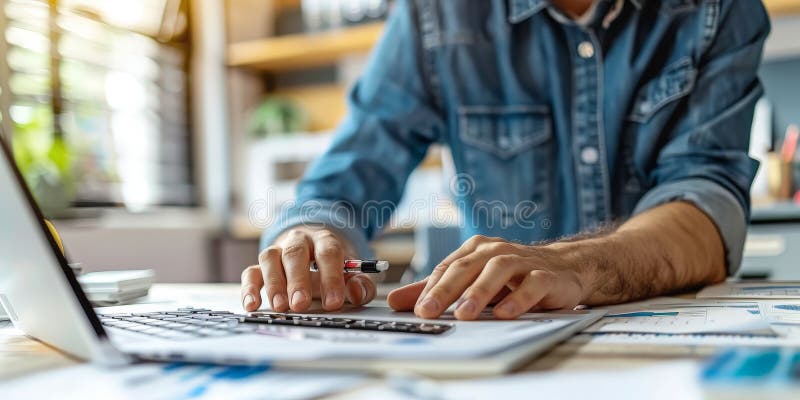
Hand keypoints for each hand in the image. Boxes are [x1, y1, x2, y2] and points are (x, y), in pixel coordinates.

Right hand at [240, 227, 376, 311]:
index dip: (331, 277)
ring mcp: (278, 251)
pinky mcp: (261, 265)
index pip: (328, 253)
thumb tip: (357, 292)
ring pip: (270, 258)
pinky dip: (249, 288)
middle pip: (295, 253)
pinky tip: (252, 305)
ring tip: (280, 307)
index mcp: (325, 240)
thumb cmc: (335, 265)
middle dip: (298, 280)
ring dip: (274, 283)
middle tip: (300, 304)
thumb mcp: (353, 272)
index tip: (333, 302)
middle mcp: (299, 241)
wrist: (315, 246)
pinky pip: (251, 272)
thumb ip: (361, 284)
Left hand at [386, 235, 587, 319]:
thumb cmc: (513, 275)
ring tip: (464, 314)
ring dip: (479, 292)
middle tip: (428, 311)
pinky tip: (504, 314)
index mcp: (476, 250)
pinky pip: (531, 285)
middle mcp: (496, 251)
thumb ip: (437, 290)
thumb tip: (396, 301)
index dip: (430, 288)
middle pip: (466, 267)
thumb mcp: (472, 281)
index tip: (413, 309)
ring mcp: (522, 261)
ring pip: (497, 271)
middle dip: (445, 290)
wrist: (563, 268)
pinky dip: (518, 299)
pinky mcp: (546, 276)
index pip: (447, 268)